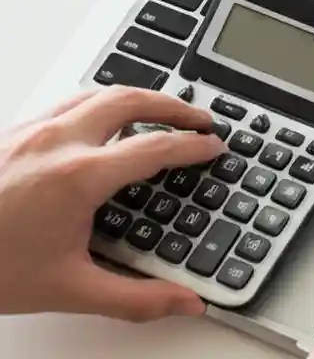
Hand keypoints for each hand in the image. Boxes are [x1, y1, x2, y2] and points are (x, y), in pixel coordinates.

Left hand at [0, 87, 224, 320]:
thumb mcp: (70, 290)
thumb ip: (137, 298)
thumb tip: (183, 302)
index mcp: (80, 176)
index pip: (156, 147)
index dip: (193, 146)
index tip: (212, 147)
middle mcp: (58, 142)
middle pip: (131, 99)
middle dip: (173, 105)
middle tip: (198, 117)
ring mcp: (31, 131)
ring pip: (97, 92)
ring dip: (136, 96)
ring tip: (158, 110)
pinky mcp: (12, 132)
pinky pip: (67, 102)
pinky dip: (99, 102)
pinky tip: (102, 120)